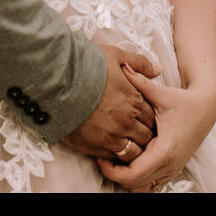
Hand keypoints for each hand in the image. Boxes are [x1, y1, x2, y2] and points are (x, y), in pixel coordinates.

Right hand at [60, 44, 158, 160]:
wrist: (58, 82)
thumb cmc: (86, 66)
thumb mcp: (116, 56)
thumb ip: (140, 63)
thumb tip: (157, 70)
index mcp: (134, 100)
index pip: (152, 117)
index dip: (149, 119)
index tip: (141, 118)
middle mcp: (127, 120)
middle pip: (147, 137)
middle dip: (143, 135)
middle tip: (135, 133)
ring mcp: (113, 136)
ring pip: (134, 152)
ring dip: (132, 149)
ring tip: (124, 143)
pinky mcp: (97, 147)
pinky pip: (115, 159)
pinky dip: (116, 156)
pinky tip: (110, 149)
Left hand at [95, 65, 215, 191]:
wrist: (207, 107)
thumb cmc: (185, 101)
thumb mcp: (161, 93)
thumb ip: (140, 82)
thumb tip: (123, 67)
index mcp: (164, 150)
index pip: (132, 174)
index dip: (112, 170)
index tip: (101, 156)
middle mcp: (170, 164)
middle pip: (135, 185)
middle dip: (116, 175)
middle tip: (103, 157)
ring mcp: (173, 169)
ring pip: (143, 189)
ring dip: (128, 179)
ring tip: (116, 160)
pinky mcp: (173, 169)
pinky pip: (152, 185)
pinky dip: (139, 179)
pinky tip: (130, 161)